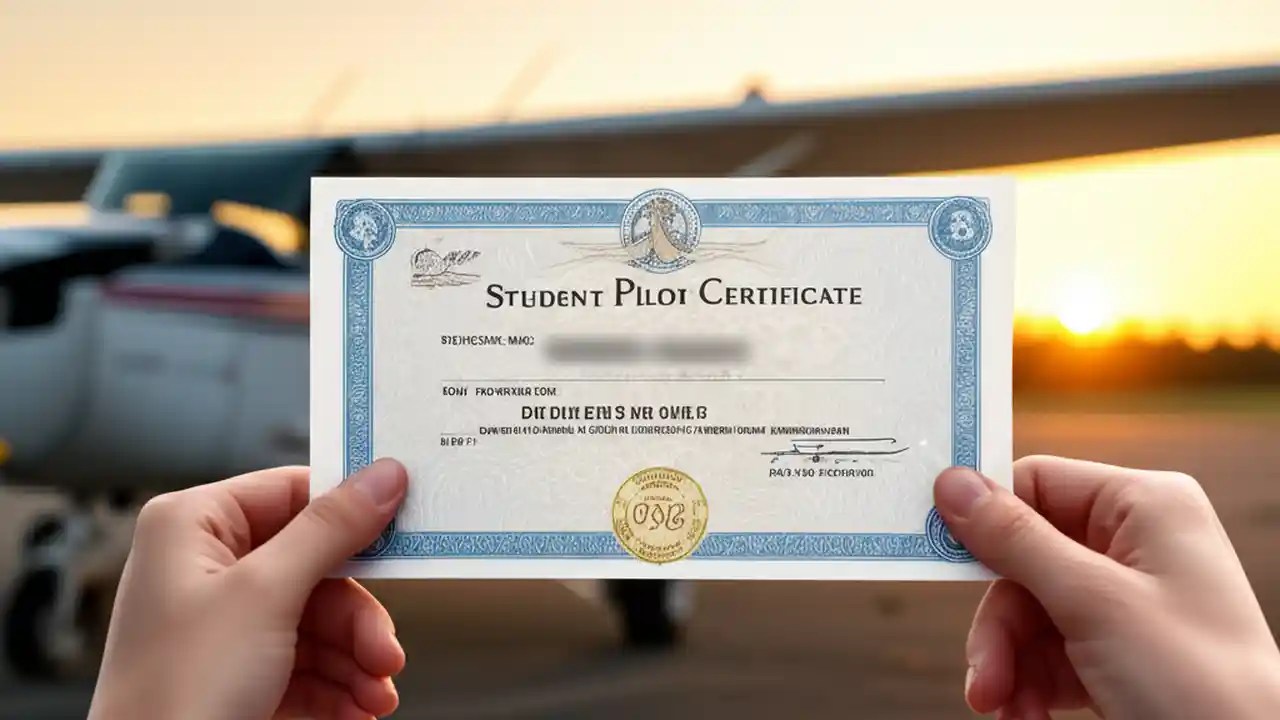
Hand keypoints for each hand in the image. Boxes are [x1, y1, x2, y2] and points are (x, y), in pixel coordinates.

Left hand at [88, 460, 408, 719]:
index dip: (350, 511)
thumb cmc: (175, 693)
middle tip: (385, 650)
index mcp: (192, 525)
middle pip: (317, 565)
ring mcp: (222, 622)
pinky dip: (339, 685)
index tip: (403, 526)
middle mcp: (204, 566)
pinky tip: (357, 708)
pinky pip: (306, 661)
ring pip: (319, 619)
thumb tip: (382, 475)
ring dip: (357, 659)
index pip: (292, 492)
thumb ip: (330, 530)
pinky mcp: (238, 669)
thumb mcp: (265, 596)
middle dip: (358, 618)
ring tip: (375, 693)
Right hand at [935, 456, 1279, 718]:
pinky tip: (1027, 712)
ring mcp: (1130, 597)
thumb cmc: (1197, 683)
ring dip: (1007, 661)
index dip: (985, 520)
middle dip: (999, 624)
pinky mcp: (1121, 646)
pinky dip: (1030, 681)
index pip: (1035, 483)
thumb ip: (1016, 539)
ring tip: (1001, 705)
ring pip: (1030, 609)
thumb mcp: (1093, 604)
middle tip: (984, 677)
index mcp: (1145, 505)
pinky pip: (1050, 648)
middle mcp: (1137, 542)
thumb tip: (951, 481)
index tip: (934, 553)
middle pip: (1023, 558)